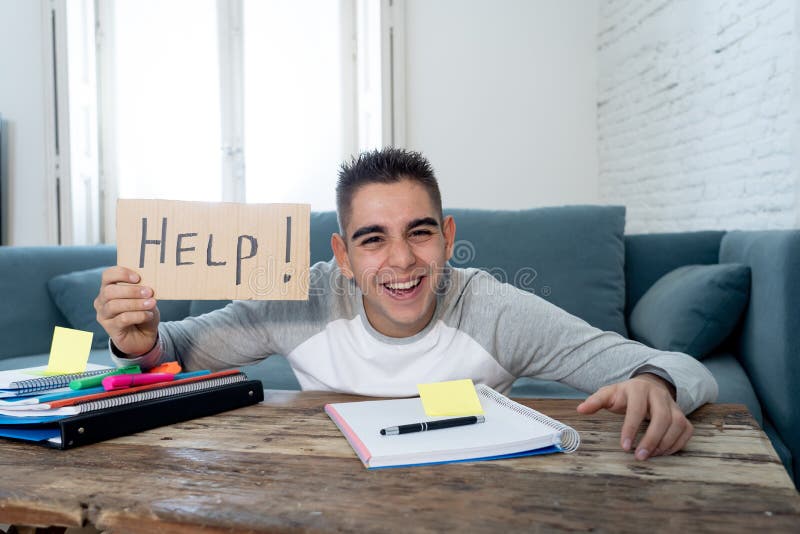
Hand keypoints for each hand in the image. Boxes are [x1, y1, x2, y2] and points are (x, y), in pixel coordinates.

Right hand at [94, 266, 159, 355]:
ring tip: (151, 303)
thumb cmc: (143, 312)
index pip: (107, 275)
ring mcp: (104, 315)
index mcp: (109, 288)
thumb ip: (144, 291)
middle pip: (109, 291)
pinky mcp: (110, 328)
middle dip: (131, 290)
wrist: (144, 336)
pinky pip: (122, 319)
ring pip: (114, 305)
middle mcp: (102, 300)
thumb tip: (148, 286)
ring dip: (136, 303)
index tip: (138, 277)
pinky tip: (149, 315)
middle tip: (149, 292)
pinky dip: (138, 316)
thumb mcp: (146, 299)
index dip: (121, 273)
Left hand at [575, 374, 692, 459]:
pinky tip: (663, 453)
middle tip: (640, 456)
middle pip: (662, 417)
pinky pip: (686, 430)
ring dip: (665, 443)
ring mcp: (673, 405)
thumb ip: (595, 402)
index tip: (625, 447)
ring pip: (677, 424)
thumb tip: (580, 410)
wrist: (648, 386)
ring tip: (651, 456)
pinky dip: (677, 444)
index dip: (631, 428)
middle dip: (652, 439)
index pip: (637, 409)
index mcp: (638, 389)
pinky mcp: (682, 415)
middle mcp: (659, 395)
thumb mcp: (608, 394)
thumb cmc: (625, 394)